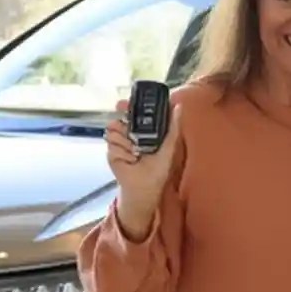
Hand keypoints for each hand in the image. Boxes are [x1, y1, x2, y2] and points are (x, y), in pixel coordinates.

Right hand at [105, 98, 182, 238]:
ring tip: (136, 152)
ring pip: (114, 130)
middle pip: (119, 119)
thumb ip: (173, 125)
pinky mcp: (112, 153)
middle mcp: (128, 134)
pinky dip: (123, 152)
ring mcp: (119, 143)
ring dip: (126, 141)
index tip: (123, 105)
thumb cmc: (158, 168)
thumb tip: (178, 106)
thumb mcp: (169, 144)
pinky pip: (113, 145)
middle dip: (123, 123)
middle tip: (130, 131)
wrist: (146, 186)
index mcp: (142, 129)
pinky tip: (130, 159)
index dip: (127, 106)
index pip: (132, 112)